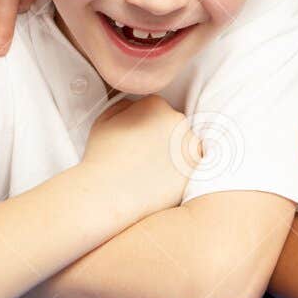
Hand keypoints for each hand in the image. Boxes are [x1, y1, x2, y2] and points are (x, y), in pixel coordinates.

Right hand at [80, 95, 197, 216]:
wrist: (108, 193)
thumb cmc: (101, 158)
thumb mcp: (104, 119)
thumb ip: (125, 105)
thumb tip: (137, 105)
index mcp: (156, 104)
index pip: (159, 110)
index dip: (148, 128)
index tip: (140, 142)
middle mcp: (177, 119)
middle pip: (175, 126)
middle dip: (164, 140)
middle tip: (147, 158)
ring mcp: (189, 143)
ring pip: (187, 146)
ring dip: (176, 155)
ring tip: (155, 171)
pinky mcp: (196, 167)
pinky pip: (193, 166)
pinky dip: (183, 172)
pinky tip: (165, 180)